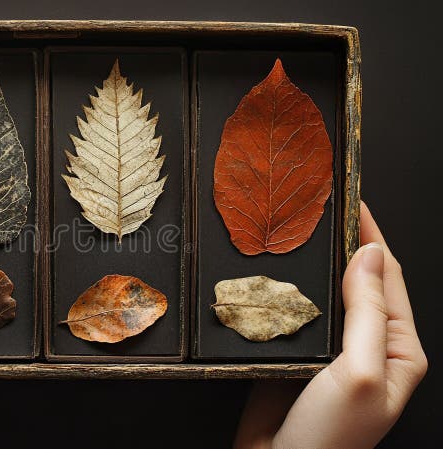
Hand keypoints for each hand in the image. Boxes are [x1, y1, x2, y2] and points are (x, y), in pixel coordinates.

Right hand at [234, 202, 426, 448]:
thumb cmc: (331, 435)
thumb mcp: (361, 371)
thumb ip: (368, 312)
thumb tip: (369, 254)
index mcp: (399, 349)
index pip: (388, 277)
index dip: (370, 235)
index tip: (350, 199)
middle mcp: (368, 347)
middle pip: (357, 282)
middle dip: (341, 244)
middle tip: (316, 208)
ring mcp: (330, 352)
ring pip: (323, 295)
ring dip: (311, 265)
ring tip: (293, 233)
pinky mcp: (295, 356)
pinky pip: (293, 313)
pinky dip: (284, 289)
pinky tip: (269, 272)